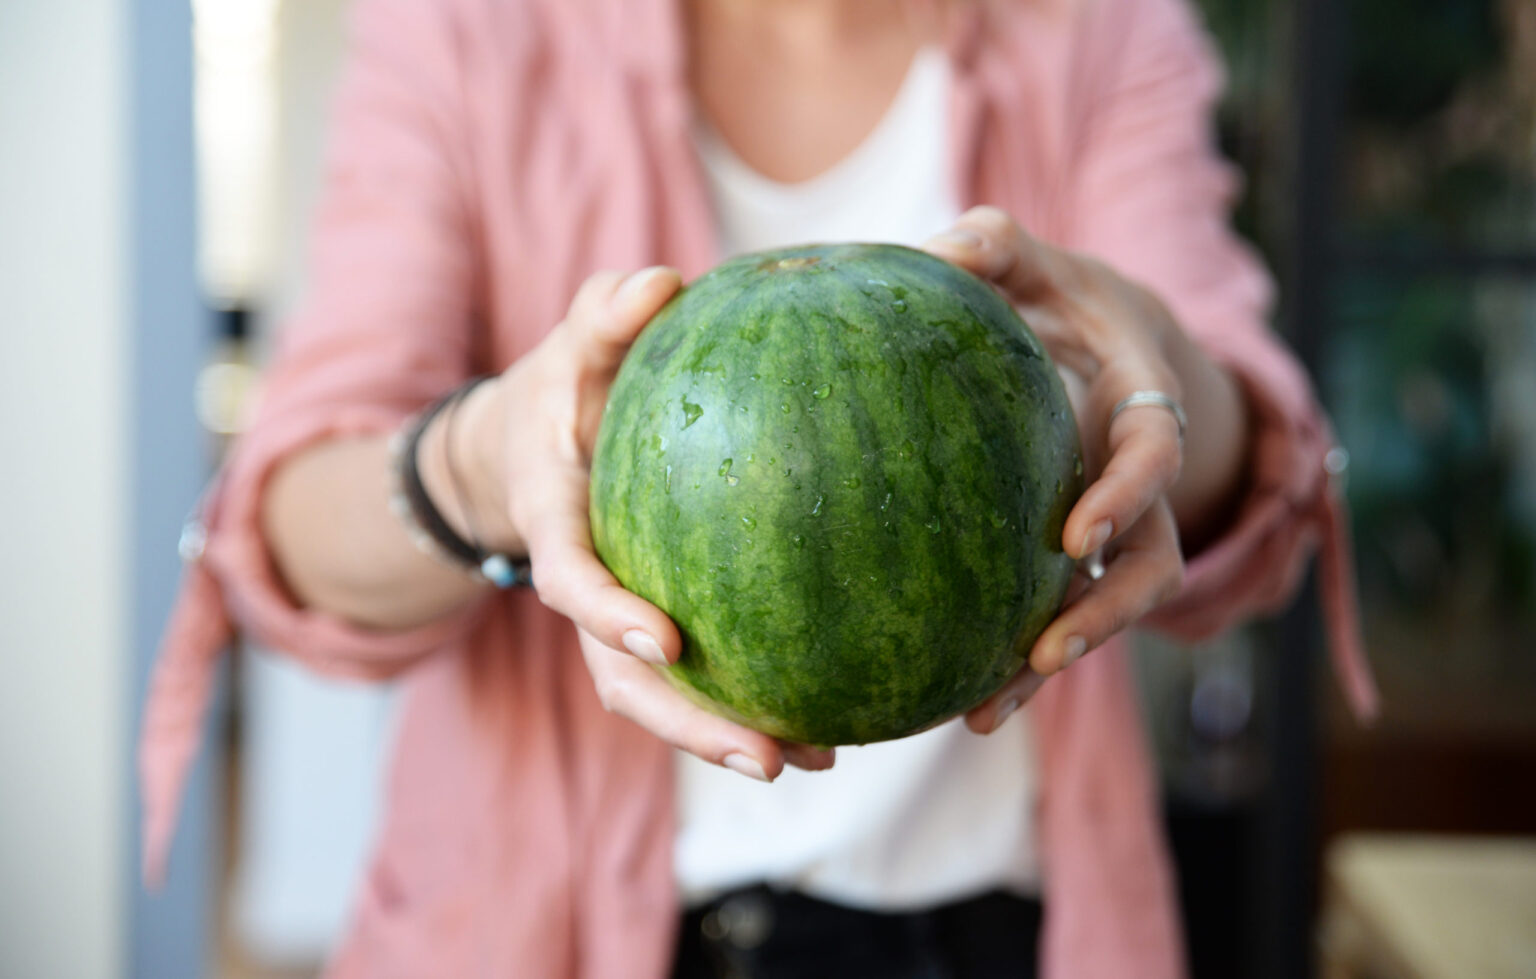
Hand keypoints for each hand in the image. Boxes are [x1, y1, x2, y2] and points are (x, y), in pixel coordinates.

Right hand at [461, 268, 835, 778]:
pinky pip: (705, 670)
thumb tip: (657, 281)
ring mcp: (622, 614)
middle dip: (689, 725)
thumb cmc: (564, 390)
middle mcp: (587, 588)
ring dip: (728, 734)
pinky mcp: (662, 619)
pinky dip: (754, 698)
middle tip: (766, 758)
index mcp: (556, 525)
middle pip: (623, 678)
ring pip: (663, 696)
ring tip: (815, 758)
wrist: (536, 445)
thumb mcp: (570, 346)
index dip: (608, 615)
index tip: (664, 641)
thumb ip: (601, 316)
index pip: (570, 580)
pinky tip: (831, 721)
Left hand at [925, 207, 1189, 733]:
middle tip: (1048, 651)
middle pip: (1153, 561)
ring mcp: (1117, 523)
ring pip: (1114, 607)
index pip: (1152, 453)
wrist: (1097, 333)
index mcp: (1142, 400)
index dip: (1126, 497)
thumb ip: (995, 244)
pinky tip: (961, 699)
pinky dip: (1019, 660)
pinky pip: (1058, 611)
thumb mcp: (1034, 259)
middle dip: (1107, 612)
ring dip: (1058, 659)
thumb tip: (944, 247)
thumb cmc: (1059, 293)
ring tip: (985, 712)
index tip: (1077, 539)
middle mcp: (1140, 476)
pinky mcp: (1076, 553)